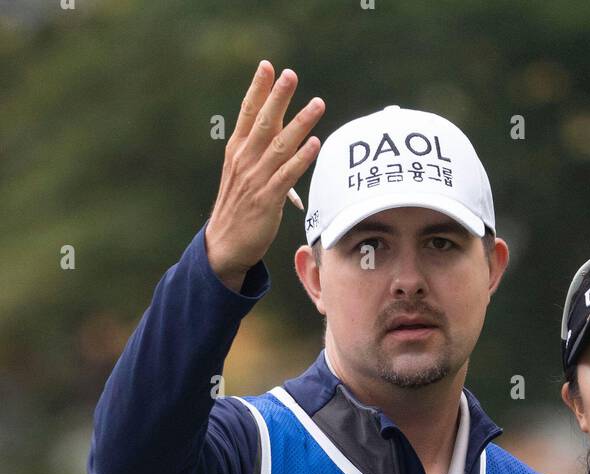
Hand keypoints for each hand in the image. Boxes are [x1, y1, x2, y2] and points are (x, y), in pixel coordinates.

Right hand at [205, 60, 324, 288]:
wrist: (225, 244)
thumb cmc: (239, 208)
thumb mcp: (243, 174)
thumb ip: (259, 152)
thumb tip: (281, 134)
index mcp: (237, 150)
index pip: (248, 113)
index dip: (258, 89)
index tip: (267, 66)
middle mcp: (245, 160)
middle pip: (264, 122)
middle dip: (278, 97)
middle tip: (290, 74)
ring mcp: (256, 179)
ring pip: (280, 145)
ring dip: (300, 123)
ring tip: (317, 103)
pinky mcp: (268, 199)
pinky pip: (288, 175)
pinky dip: (302, 158)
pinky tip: (314, 143)